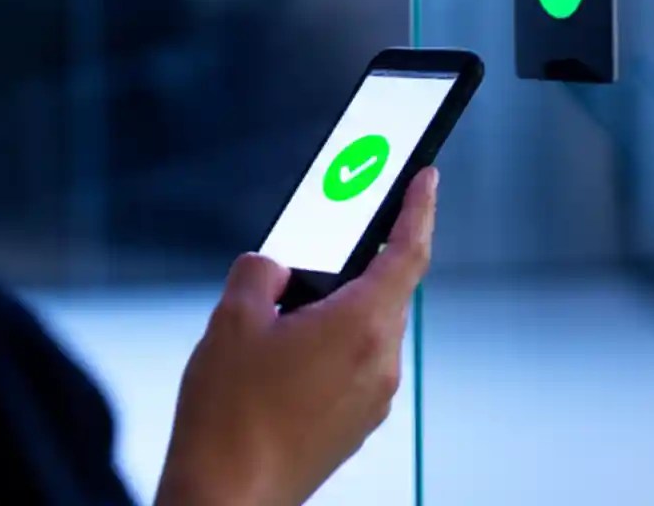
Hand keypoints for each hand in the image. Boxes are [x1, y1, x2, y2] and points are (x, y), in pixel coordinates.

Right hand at [154, 167, 438, 505]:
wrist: (226, 494)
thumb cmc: (229, 415)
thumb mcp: (231, 319)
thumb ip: (260, 273)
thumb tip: (274, 268)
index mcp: (360, 326)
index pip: (407, 252)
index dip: (419, 209)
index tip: (426, 179)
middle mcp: (380, 363)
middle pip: (386, 291)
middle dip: (356, 264)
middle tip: (322, 246)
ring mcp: (372, 399)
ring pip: (367, 330)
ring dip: (337, 310)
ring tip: (282, 314)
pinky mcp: (357, 424)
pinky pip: (356, 365)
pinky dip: (332, 346)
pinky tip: (284, 356)